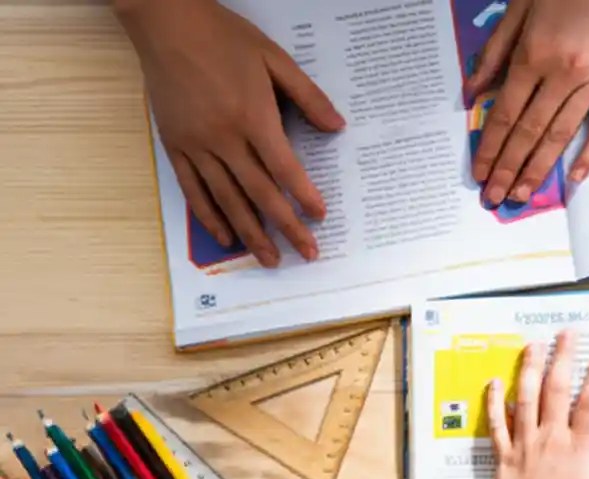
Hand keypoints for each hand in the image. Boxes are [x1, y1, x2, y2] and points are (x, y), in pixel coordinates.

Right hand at [117, 0, 344, 266]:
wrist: (166, 22)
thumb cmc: (223, 37)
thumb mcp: (274, 59)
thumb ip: (307, 96)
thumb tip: (337, 126)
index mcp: (253, 117)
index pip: (285, 169)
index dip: (303, 196)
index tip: (319, 217)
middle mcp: (224, 138)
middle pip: (260, 194)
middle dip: (286, 228)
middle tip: (306, 254)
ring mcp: (196, 145)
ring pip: (227, 200)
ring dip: (251, 233)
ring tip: (269, 260)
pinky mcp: (175, 145)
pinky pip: (194, 190)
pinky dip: (210, 216)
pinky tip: (226, 236)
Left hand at [463, 0, 588, 205]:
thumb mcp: (522, 6)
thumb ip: (496, 51)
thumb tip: (472, 93)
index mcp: (534, 53)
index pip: (505, 113)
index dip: (490, 147)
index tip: (479, 174)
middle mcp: (563, 72)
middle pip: (529, 131)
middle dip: (508, 168)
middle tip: (495, 198)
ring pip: (562, 133)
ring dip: (540, 168)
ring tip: (523, 194)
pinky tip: (575, 177)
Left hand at [484, 330, 588, 478]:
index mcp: (578, 447)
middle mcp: (551, 437)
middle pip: (556, 388)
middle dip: (563, 357)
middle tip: (567, 332)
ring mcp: (524, 443)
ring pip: (526, 397)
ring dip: (530, 368)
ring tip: (534, 344)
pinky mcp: (504, 454)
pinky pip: (497, 422)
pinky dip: (495, 400)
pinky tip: (495, 381)